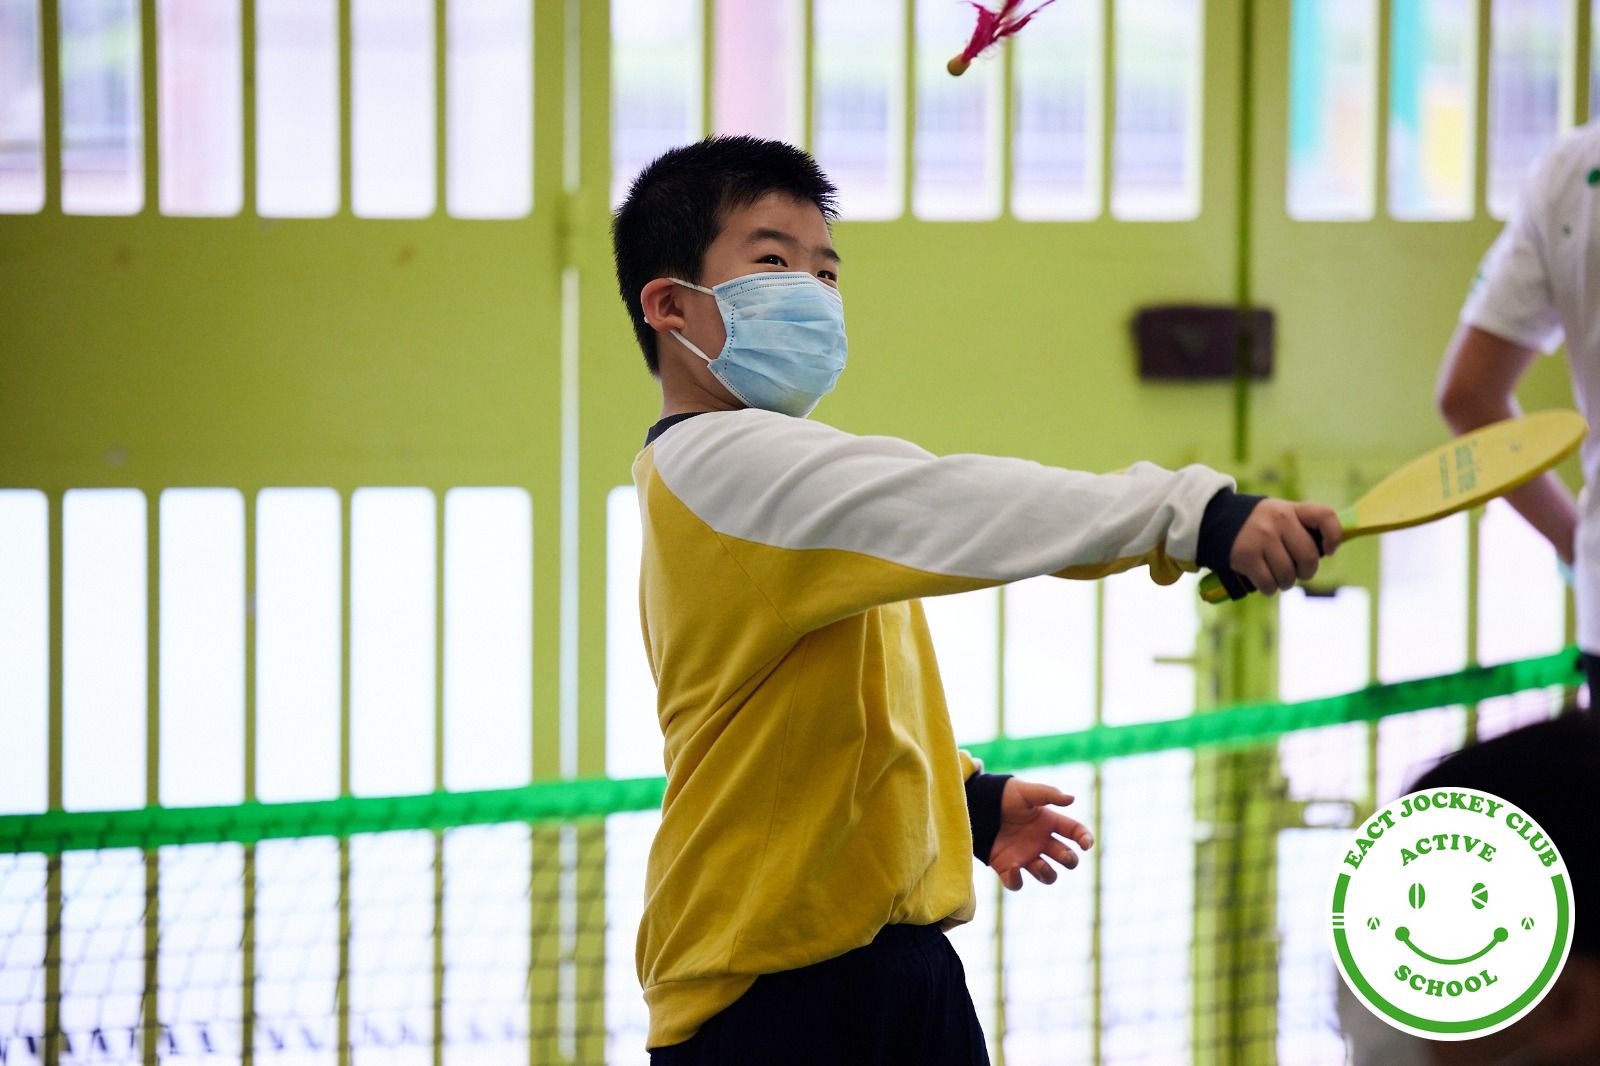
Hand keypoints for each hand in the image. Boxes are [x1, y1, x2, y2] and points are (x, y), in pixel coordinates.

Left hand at [987, 779, 1093, 890]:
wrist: (977, 805)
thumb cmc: (1004, 796)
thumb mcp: (1026, 792)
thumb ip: (1048, 794)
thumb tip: (1072, 799)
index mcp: (1049, 823)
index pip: (1075, 833)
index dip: (1085, 839)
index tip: (1086, 844)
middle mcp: (1041, 842)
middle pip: (1067, 858)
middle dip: (1070, 860)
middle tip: (1063, 855)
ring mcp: (1026, 856)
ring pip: (1047, 876)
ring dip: (1048, 873)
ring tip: (1038, 863)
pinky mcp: (1007, 867)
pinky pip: (1017, 883)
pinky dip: (1017, 880)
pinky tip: (1013, 867)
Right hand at [1227, 500, 1341, 595]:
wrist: (1215, 519)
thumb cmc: (1257, 524)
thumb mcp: (1279, 515)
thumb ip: (1301, 528)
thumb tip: (1326, 552)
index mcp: (1291, 509)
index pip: (1325, 516)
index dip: (1334, 536)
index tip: (1329, 550)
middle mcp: (1278, 521)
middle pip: (1308, 557)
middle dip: (1306, 572)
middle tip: (1297, 573)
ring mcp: (1262, 538)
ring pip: (1288, 575)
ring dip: (1286, 583)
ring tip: (1279, 579)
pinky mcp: (1246, 556)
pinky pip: (1268, 583)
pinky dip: (1269, 589)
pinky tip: (1265, 583)